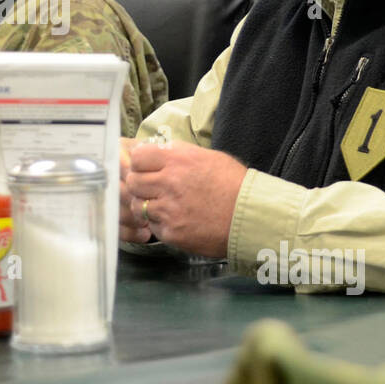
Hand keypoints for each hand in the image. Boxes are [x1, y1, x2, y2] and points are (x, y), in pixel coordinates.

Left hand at [124, 141, 246, 258]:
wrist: (251, 216)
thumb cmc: (233, 184)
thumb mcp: (207, 157)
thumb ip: (177, 154)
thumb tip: (155, 151)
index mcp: (177, 159)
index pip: (137, 157)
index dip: (140, 163)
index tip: (146, 168)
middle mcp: (169, 182)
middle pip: (133, 182)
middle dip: (139, 186)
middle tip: (150, 190)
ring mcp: (169, 209)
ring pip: (138, 206)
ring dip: (146, 206)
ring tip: (163, 207)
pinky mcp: (172, 232)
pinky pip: (152, 226)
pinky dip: (159, 224)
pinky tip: (175, 220)